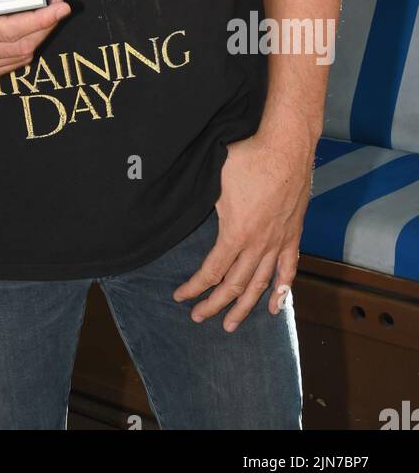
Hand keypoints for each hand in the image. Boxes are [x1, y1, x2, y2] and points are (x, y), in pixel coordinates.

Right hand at [0, 0, 70, 79]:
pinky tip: (33, 28)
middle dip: (46, 25)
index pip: (10, 30)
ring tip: (50, 12)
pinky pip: (13, 62)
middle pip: (22, 45)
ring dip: (40, 35)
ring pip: (21, 56)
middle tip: (59, 4)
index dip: (40, 19)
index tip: (61, 7)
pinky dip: (28, 45)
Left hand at [171, 130, 314, 330]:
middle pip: (234, 285)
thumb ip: (202, 201)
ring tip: (232, 325)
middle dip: (214, 305)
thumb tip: (181, 206)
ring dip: (245, 307)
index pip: (211, 271)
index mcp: (235, 234)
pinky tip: (277, 308)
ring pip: (261, 285)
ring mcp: (278, 242)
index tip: (180, 296)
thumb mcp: (215, 179)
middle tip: (198, 318)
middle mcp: (258, 245)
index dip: (194, 287)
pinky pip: (289, 270)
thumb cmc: (248, 158)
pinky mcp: (293, 234)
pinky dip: (282, 292)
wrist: (285, 147)